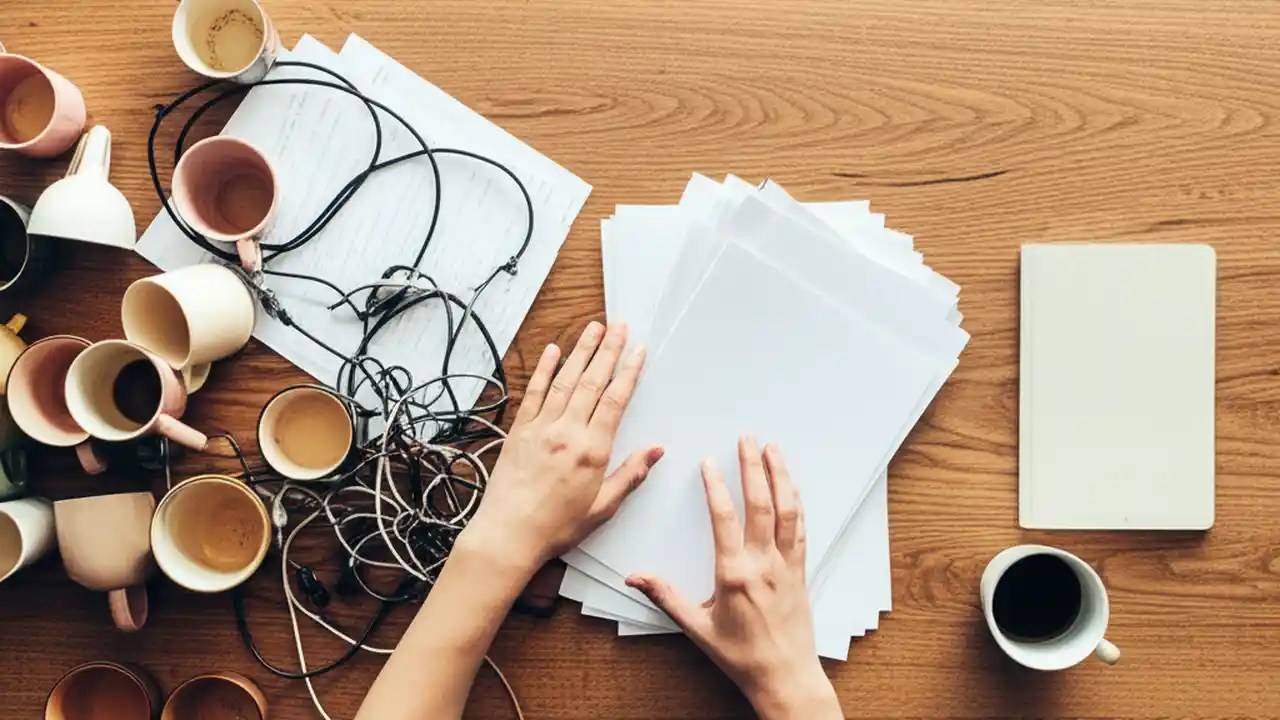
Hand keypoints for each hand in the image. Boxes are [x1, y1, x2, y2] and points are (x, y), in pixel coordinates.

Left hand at [463, 321, 663, 569]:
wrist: (507, 535)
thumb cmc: (555, 527)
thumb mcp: (602, 507)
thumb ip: (630, 475)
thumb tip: (655, 451)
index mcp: (591, 451)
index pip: (615, 400)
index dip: (629, 372)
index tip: (639, 351)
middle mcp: (566, 432)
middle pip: (592, 381)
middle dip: (608, 350)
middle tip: (621, 326)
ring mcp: (540, 428)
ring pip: (565, 380)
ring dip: (581, 351)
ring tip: (594, 328)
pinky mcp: (520, 431)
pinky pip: (534, 393)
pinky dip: (545, 370)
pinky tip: (554, 351)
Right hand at [626, 438, 840, 719]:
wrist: (784, 677)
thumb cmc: (740, 656)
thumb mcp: (696, 629)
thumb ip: (665, 597)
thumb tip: (633, 577)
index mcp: (735, 575)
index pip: (726, 520)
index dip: (717, 487)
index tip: (709, 462)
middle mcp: (764, 565)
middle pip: (761, 505)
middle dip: (753, 467)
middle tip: (747, 437)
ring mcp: (786, 566)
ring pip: (788, 511)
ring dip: (781, 476)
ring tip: (773, 449)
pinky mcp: (800, 571)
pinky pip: (800, 529)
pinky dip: (796, 502)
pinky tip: (791, 486)